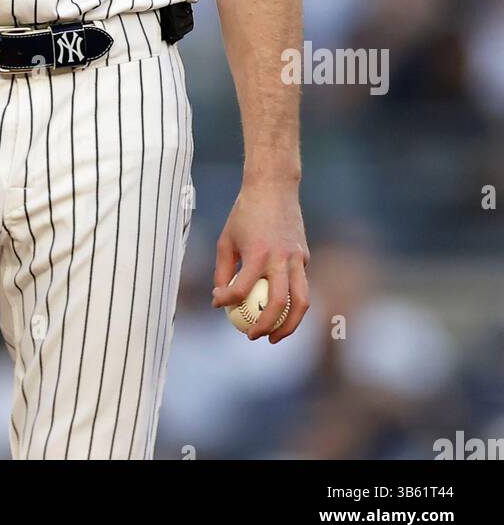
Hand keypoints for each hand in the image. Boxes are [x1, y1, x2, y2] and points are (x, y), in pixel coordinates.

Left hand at [211, 178, 309, 342]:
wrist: (273, 187)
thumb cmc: (245, 213)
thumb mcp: (227, 239)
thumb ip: (223, 270)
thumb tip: (220, 298)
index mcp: (257, 253)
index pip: (241, 289)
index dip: (227, 302)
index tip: (218, 305)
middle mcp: (280, 258)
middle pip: (278, 304)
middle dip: (265, 327)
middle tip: (252, 336)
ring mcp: (297, 258)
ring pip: (301, 302)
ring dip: (290, 325)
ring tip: (275, 337)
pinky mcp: (305, 256)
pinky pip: (301, 285)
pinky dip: (292, 302)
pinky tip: (280, 308)